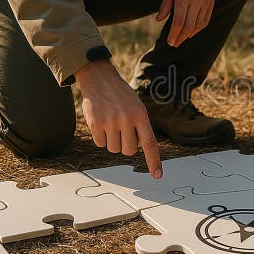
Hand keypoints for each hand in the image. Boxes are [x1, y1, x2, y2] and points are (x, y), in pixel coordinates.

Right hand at [75, 60, 162, 178]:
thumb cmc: (120, 95)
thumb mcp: (136, 106)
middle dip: (125, 145)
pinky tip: (101, 122)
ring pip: (113, 149)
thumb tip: (138, 148)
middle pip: (129, 151)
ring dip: (112, 141)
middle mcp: (127, 119)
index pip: (150, 143)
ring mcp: (111, 122)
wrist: (100, 78)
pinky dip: (100, 137)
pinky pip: (100, 143)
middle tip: (122, 131)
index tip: (157, 175)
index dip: (154, 161)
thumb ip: (140, 126)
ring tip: (111, 124)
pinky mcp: (96, 123)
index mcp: (141, 115)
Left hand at [156, 0, 217, 46]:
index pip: (179, 21)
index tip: (170, 42)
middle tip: (175, 43)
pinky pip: (206, 20)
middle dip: (181, 37)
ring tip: (182, 38)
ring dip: (189, 34)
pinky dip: (199, 28)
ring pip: (198, 25)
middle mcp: (195, 2)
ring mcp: (205, 3)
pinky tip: (192, 32)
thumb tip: (159, 19)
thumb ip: (165, 5)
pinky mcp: (211, 3)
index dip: (174, 34)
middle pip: (189, 26)